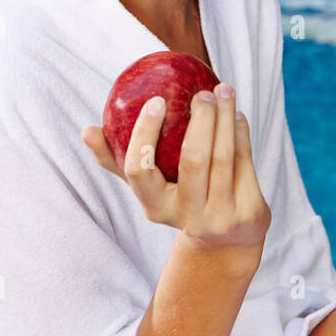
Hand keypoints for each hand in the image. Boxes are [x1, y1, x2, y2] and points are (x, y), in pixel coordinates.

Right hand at [82, 81, 270, 252]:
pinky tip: (237, 114)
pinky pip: (244, 162)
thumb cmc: (177, 201)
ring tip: (222, 91)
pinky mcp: (248, 212)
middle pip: (194, 159)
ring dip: (225, 118)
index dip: (145, 134)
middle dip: (200, 119)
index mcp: (155, 208)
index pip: (140, 170)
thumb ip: (117, 160)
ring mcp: (220, 216)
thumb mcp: (149, 189)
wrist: (225, 244)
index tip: (156, 101)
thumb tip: (86, 130)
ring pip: (223, 156)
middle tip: (201, 92)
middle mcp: (187, 216)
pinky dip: (241, 132)